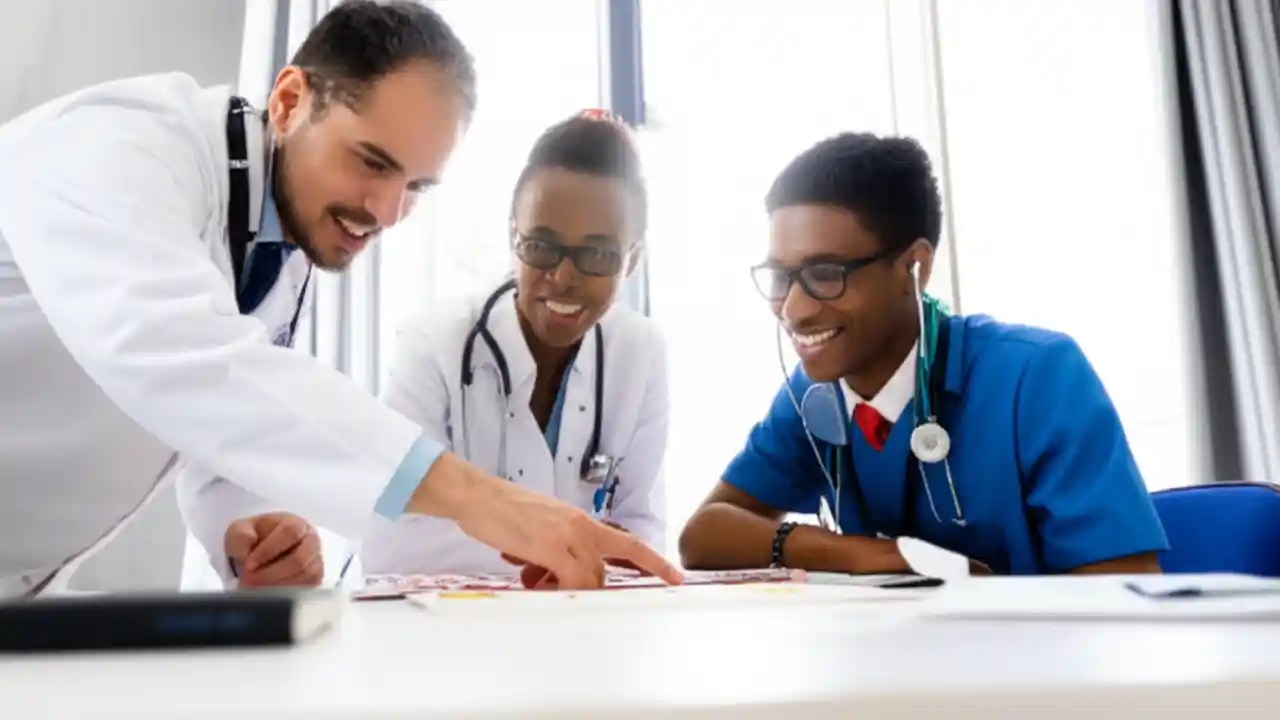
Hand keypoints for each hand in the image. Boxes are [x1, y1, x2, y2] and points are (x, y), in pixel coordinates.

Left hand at [224, 512, 323, 587]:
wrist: (260, 552)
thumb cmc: (253, 539)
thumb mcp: (240, 531)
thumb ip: (240, 536)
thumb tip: (246, 549)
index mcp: (296, 524)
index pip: (289, 533)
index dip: (269, 550)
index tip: (248, 564)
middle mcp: (311, 541)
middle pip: (299, 559)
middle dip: (271, 574)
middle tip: (249, 582)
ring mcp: (315, 561)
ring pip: (305, 576)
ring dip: (277, 586)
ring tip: (255, 590)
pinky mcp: (315, 579)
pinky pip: (306, 588)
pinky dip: (286, 594)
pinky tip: (269, 594)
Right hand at [407, 453, 681, 589]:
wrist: (477, 495)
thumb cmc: (502, 511)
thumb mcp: (541, 527)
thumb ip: (558, 548)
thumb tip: (556, 574)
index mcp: (582, 520)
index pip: (630, 544)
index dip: (655, 563)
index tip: (677, 578)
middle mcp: (581, 526)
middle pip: (601, 572)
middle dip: (581, 588)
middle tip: (544, 584)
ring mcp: (568, 536)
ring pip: (586, 578)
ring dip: (562, 589)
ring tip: (531, 579)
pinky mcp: (549, 547)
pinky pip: (568, 581)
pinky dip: (556, 589)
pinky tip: (530, 581)